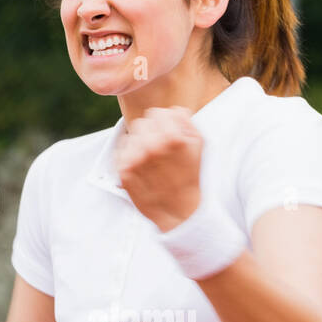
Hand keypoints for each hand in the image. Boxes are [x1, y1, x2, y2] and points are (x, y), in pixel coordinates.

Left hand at [115, 106, 203, 230]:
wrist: (178, 211)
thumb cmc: (189, 178)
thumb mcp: (199, 146)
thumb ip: (187, 121)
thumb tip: (175, 110)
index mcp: (172, 137)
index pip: (157, 113)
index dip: (164, 123)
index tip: (168, 134)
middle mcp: (152, 145)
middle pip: (143, 123)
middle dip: (152, 133)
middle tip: (160, 149)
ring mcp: (136, 158)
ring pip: (132, 135)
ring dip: (141, 143)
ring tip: (152, 160)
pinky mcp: (124, 170)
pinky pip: (122, 150)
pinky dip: (131, 156)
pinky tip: (143, 168)